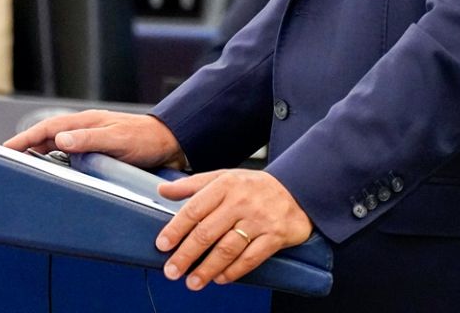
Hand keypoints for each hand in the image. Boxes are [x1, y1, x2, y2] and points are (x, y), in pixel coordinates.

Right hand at [3, 109, 184, 168]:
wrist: (171, 143)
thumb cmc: (147, 139)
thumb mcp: (118, 139)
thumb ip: (89, 139)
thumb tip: (60, 139)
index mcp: (86, 122)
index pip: (47, 129)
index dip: (24, 139)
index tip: (5, 149)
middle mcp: (85, 129)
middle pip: (46, 136)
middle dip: (24, 145)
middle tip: (5, 159)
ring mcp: (90, 139)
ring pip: (56, 145)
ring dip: (38, 153)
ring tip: (21, 165)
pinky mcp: (98, 151)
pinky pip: (69, 154)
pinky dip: (55, 161)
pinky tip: (52, 170)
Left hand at [154, 169, 312, 289]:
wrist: (297, 189)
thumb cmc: (254, 186)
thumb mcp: (224, 177)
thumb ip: (192, 185)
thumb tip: (162, 190)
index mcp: (225, 185)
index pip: (195, 209)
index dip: (176, 229)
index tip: (162, 245)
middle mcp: (241, 201)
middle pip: (207, 232)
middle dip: (186, 255)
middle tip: (172, 271)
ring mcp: (259, 220)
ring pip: (227, 249)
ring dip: (207, 269)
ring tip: (192, 282)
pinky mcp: (275, 236)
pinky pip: (250, 258)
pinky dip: (233, 272)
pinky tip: (220, 279)